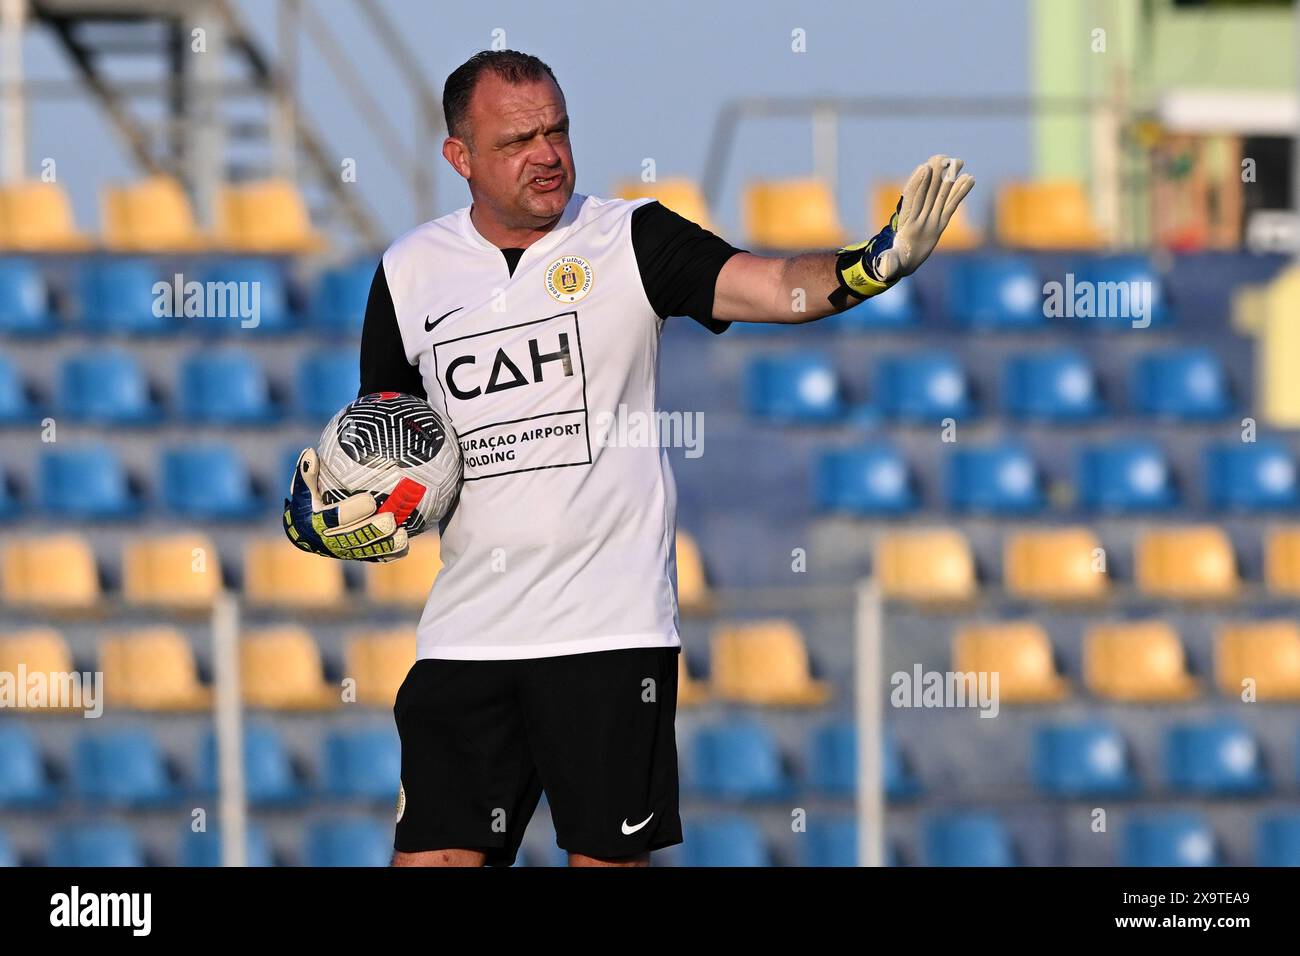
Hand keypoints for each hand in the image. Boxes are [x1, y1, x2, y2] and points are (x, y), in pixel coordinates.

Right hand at [282, 448, 408, 561]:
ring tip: (403, 534)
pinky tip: (405, 544)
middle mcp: (330, 541)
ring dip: (386, 544)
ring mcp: (345, 551)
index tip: (371, 500)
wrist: (305, 533)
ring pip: (367, 550)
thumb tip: (311, 454)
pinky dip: (390, 553)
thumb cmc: (308, 502)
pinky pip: (375, 557)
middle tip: (391, 518)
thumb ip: (308, 473)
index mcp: (316, 523)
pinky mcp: (357, 556)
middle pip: (354, 537)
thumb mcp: (304, 488)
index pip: (336, 518)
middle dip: (374, 529)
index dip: (354, 510)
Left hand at [873, 154, 974, 280]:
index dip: (917, 184)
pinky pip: (951, 205)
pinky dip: (960, 193)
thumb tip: (885, 267)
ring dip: (948, 178)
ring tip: (958, 161)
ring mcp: (930, 218)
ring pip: (940, 195)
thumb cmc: (895, 263)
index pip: (911, 199)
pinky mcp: (940, 222)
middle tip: (941, 156)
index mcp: (906, 224)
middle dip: (934, 174)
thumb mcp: (891, 264)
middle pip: (926, 192)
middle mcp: (919, 217)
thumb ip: (889, 264)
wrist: (903, 262)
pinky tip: (970, 179)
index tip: (923, 168)